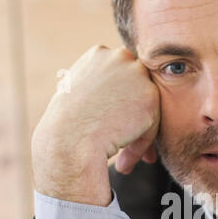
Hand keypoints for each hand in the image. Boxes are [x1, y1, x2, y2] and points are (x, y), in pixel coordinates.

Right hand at [31, 45, 160, 205]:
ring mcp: (137, 75)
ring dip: (139, 132)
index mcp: (99, 54)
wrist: (69, 140)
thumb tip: (111, 98)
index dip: (120, 102)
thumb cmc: (64, 125)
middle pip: (138, 87)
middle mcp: (120, 57)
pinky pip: (152, 124)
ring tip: (124, 158)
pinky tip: (123, 164)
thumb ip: (95, 87)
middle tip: (125, 140)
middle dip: (134, 114)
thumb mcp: (73, 95)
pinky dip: (141, 145)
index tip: (112, 125)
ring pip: (147, 106)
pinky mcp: (150, 97)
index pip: (121, 76)